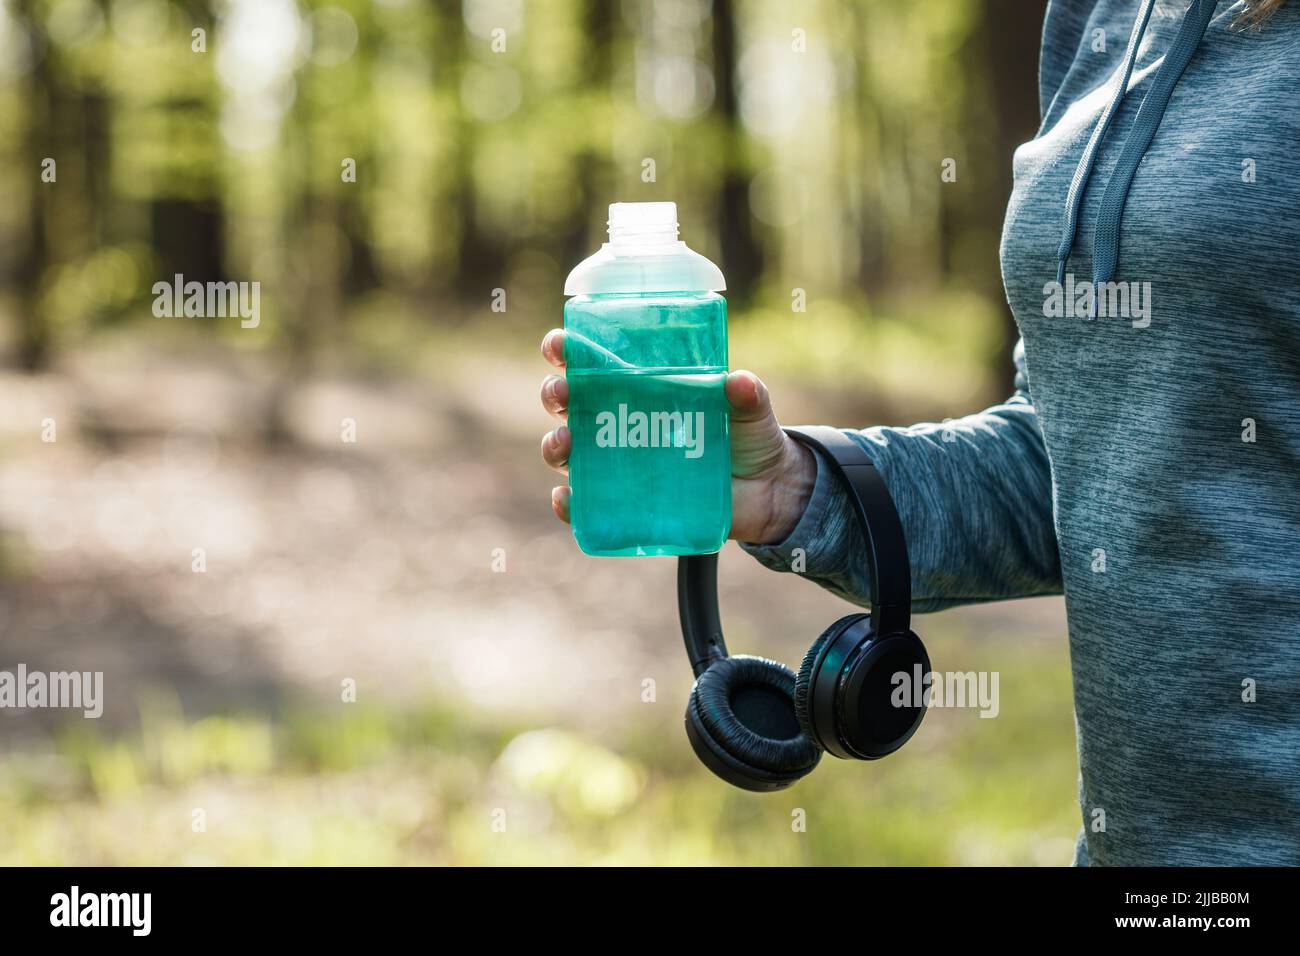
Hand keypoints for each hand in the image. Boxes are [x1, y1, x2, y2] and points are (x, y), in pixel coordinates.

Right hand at [539, 329, 815, 544]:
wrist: (765, 494)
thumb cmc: (748, 438)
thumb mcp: (751, 411)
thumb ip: (748, 396)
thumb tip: (739, 381)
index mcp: (640, 388)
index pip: (592, 363)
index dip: (567, 350)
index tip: (560, 344)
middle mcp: (618, 422)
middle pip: (568, 404)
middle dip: (554, 394)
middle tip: (563, 393)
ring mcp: (618, 465)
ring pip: (568, 452)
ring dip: (555, 445)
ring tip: (565, 442)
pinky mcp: (624, 504)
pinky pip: (585, 506)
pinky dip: (568, 504)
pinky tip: (565, 497)